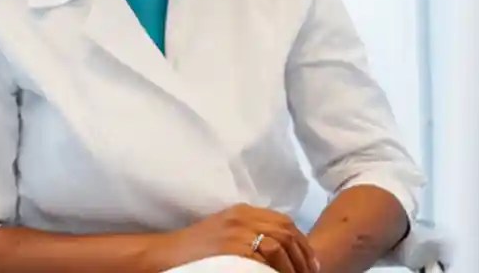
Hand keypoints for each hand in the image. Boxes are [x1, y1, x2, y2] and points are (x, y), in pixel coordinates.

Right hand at [154, 204, 319, 272]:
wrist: (167, 254)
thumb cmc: (194, 248)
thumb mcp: (223, 230)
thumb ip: (246, 231)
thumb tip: (276, 247)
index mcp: (242, 211)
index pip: (283, 221)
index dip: (301, 241)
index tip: (309, 260)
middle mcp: (243, 217)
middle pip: (286, 230)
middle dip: (303, 253)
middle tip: (310, 272)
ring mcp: (238, 231)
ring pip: (281, 243)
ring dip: (295, 264)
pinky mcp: (234, 246)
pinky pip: (268, 254)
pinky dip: (280, 268)